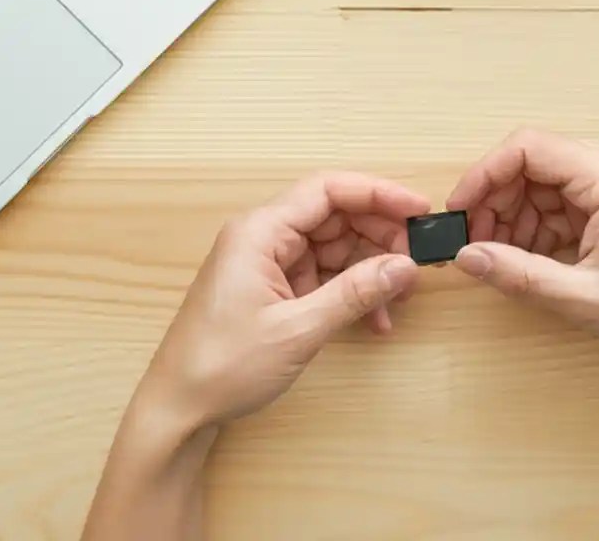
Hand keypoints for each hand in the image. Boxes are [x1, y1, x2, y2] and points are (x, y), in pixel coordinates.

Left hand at [137, 172, 429, 429]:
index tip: (419, 211)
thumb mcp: (297, 329)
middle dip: (379, 237)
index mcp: (260, 232)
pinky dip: (350, 293)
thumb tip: (404, 266)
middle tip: (416, 264)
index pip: (327, 190)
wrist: (179, 408)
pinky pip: (322, 277)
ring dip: (369, 270)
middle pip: (334, 217)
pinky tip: (374, 320)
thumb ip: (353, 293)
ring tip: (399, 298)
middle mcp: (263, 239)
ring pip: (332, 249)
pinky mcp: (272, 290)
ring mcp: (267, 264)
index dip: (377, 193)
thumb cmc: (223, 365)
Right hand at [447, 128, 598, 359]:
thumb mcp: (582, 296)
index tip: (460, 210)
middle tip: (475, 243)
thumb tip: (467, 257)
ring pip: (544, 184)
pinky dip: (538, 228)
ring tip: (502, 258)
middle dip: (496, 201)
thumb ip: (517, 273)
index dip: (484, 175)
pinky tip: (529, 259)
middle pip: (532, 164)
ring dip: (515, 218)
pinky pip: (563, 202)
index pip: (528, 148)